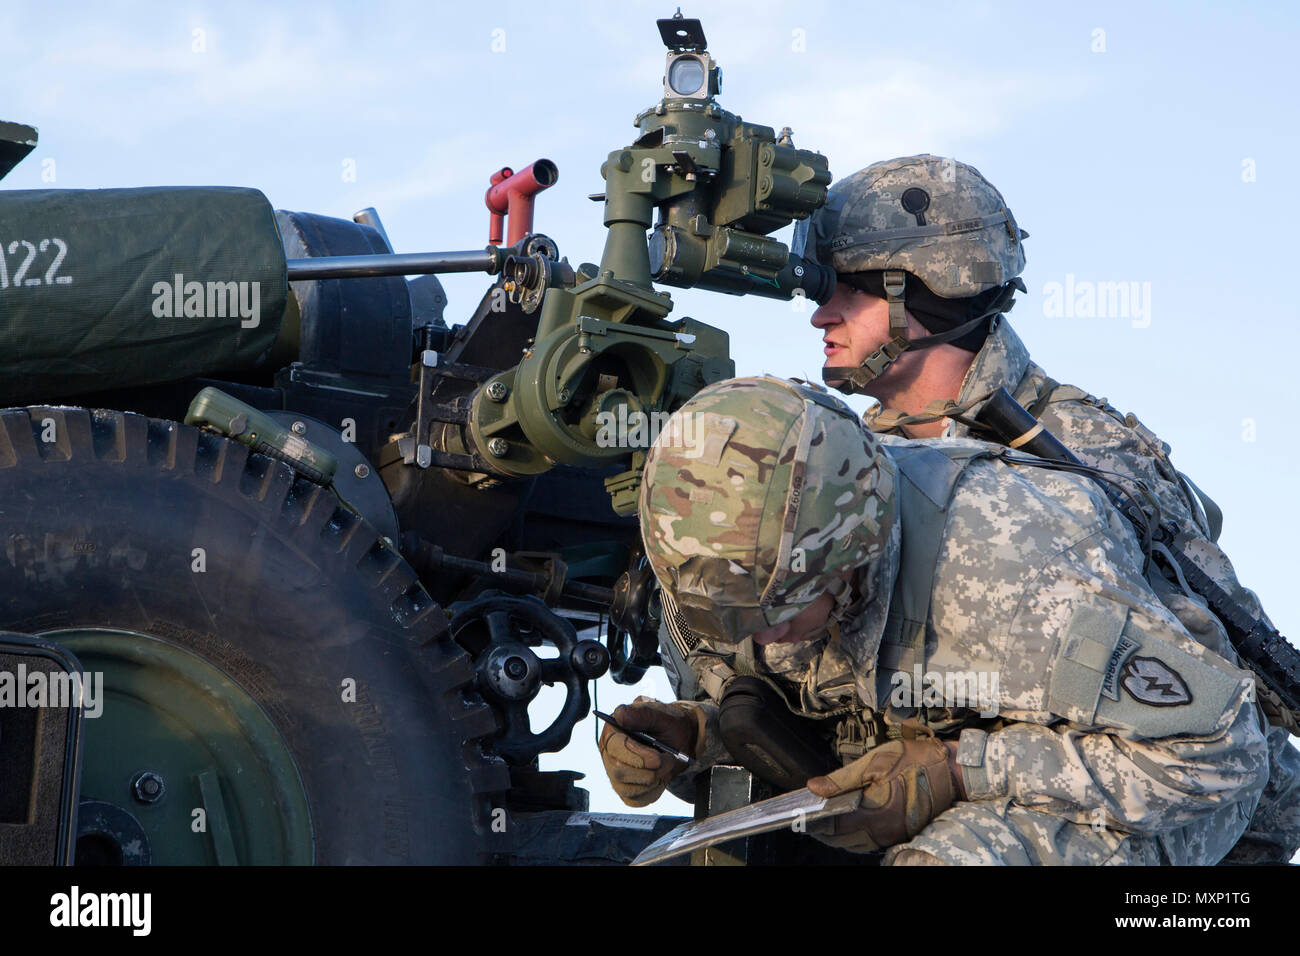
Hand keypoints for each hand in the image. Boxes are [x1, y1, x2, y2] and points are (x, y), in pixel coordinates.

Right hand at [599, 697, 703, 806]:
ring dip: (654, 779)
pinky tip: (660, 776)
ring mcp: (615, 773)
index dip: (637, 756)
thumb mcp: (660, 713)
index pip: (615, 748)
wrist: (680, 741)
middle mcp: (610, 754)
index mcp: (613, 732)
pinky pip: (636, 800)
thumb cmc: (668, 724)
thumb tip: (620, 714)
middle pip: (619, 772)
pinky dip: (653, 791)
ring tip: (666, 763)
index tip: (657, 758)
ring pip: (628, 789)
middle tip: (669, 759)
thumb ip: (641, 712)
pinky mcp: (625, 790)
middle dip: (650, 770)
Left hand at [804, 736, 958, 852]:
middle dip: (824, 830)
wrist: (950, 772)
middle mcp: (881, 830)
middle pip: (842, 839)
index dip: (814, 823)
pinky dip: (857, 835)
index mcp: (871, 814)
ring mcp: (891, 834)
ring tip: (828, 818)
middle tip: (811, 816)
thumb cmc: (914, 762)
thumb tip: (814, 788)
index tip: (801, 815)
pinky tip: (852, 820)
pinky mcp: (900, 833)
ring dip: (840, 834)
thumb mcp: (873, 763)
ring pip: (856, 843)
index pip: (832, 827)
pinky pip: (871, 841)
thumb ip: (840, 779)